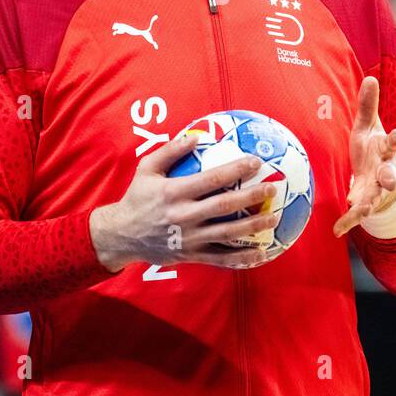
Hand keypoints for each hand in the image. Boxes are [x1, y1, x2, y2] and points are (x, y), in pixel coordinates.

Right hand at [89, 132, 281, 271]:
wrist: (121, 235)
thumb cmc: (137, 197)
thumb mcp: (146, 169)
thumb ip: (169, 151)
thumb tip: (195, 136)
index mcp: (174, 192)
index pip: (211, 179)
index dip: (235, 170)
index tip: (255, 162)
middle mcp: (183, 215)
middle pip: (224, 206)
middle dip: (251, 197)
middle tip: (272, 189)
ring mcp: (188, 238)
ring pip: (226, 233)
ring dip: (252, 226)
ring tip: (273, 218)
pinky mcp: (190, 255)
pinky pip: (219, 258)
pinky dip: (241, 258)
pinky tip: (260, 254)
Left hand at [334, 75, 395, 236]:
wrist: (375, 172)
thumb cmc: (371, 145)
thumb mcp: (367, 125)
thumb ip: (368, 104)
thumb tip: (369, 77)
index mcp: (385, 149)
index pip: (393, 143)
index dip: (395, 140)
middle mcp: (384, 170)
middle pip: (390, 174)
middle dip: (390, 177)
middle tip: (389, 180)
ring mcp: (375, 189)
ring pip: (375, 198)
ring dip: (368, 204)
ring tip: (360, 209)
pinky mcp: (364, 201)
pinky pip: (357, 213)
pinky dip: (348, 222)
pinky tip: (336, 230)